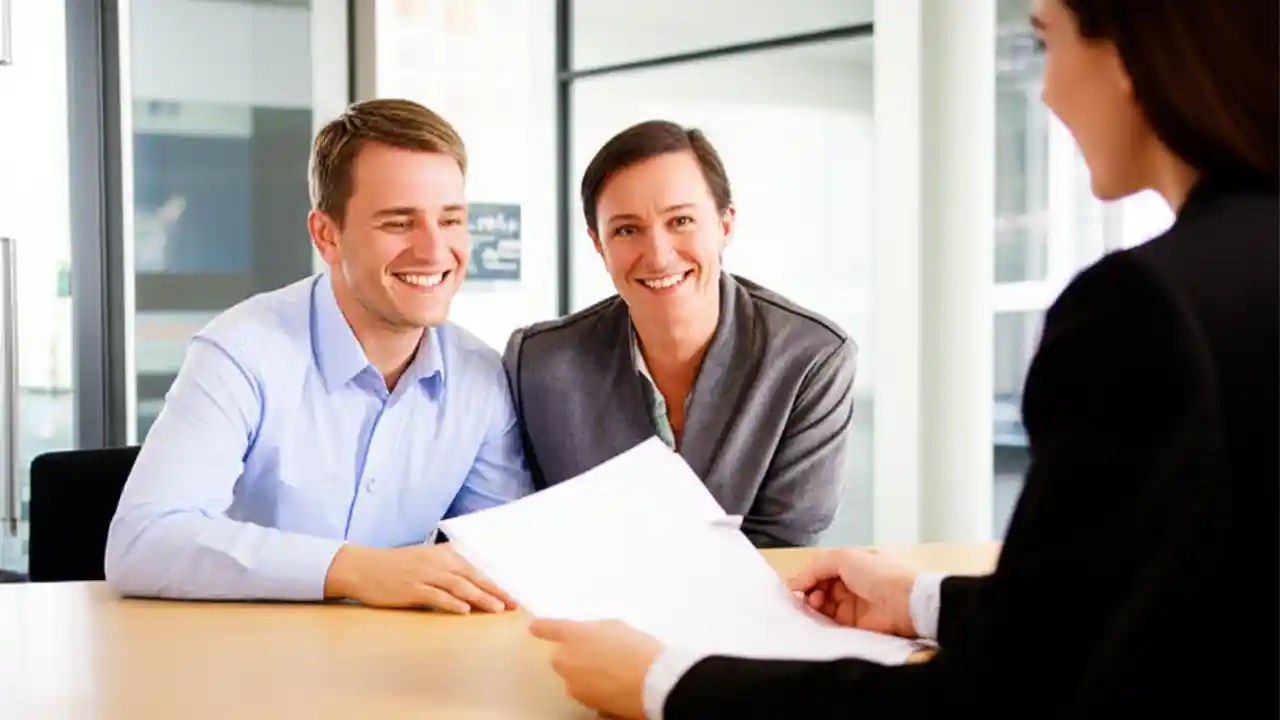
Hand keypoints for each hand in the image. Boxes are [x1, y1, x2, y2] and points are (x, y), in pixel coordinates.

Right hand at [323, 543, 515, 612]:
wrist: (363, 567)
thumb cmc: (395, 566)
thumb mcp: (425, 560)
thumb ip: (448, 567)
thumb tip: (471, 580)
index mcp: (443, 554)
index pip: (476, 567)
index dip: (496, 580)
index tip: (513, 593)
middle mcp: (437, 562)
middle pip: (473, 576)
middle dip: (496, 590)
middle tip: (514, 603)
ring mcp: (424, 575)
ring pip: (459, 586)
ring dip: (480, 597)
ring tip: (497, 609)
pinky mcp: (411, 589)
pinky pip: (436, 596)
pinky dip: (451, 603)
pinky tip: (465, 611)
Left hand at [528, 618, 662, 718]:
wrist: (652, 681)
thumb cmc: (637, 648)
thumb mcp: (615, 627)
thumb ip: (594, 631)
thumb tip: (590, 638)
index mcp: (573, 635)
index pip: (548, 628)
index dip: (541, 628)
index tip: (534, 627)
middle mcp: (566, 659)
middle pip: (560, 656)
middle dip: (574, 655)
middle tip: (599, 653)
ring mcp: (573, 683)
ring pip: (572, 676)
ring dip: (584, 673)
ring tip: (612, 671)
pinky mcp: (583, 702)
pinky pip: (584, 691)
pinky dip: (594, 688)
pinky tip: (614, 685)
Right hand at [787, 548, 917, 637]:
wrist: (905, 603)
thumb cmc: (877, 574)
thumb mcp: (843, 557)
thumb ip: (815, 567)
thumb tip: (795, 583)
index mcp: (851, 563)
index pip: (821, 569)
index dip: (807, 576)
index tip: (794, 585)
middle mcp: (850, 583)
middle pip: (819, 587)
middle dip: (808, 590)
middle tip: (804, 596)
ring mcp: (852, 604)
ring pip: (822, 605)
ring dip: (812, 604)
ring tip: (813, 604)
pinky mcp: (853, 624)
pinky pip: (831, 622)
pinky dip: (820, 620)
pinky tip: (815, 617)